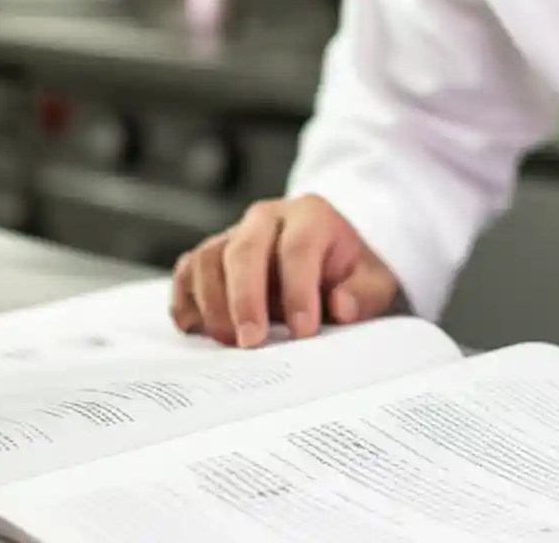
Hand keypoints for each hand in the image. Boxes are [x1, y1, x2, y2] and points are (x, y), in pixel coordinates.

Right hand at [170, 195, 399, 347]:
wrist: (327, 261)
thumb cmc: (349, 275)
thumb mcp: (373, 282)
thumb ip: (363, 294)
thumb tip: (342, 306)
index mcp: (311, 216)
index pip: (298, 247)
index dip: (298, 290)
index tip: (303, 331)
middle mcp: (267, 217)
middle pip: (244, 249)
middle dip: (244, 298)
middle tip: (252, 342)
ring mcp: (233, 233)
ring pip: (208, 258)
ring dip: (213, 304)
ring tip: (230, 342)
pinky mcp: (211, 255)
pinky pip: (187, 271)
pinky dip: (185, 300)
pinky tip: (195, 328)